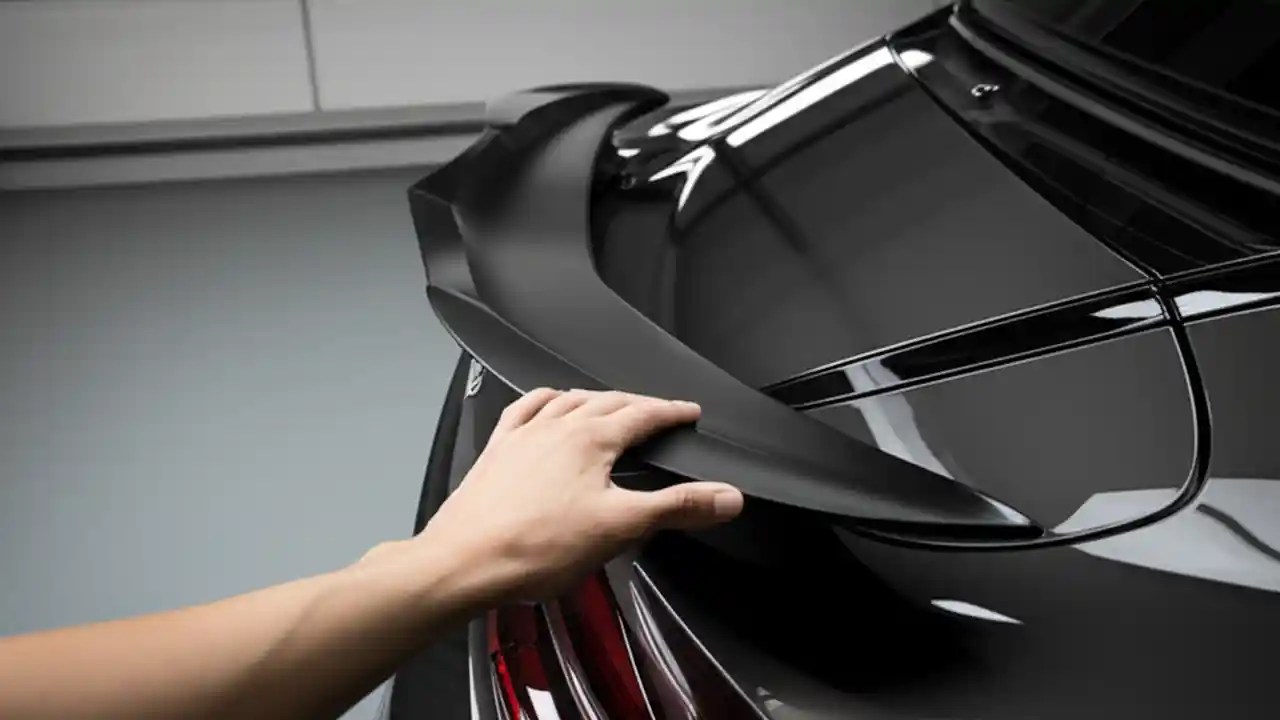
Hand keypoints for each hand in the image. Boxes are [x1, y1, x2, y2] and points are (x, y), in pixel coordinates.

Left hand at [416, 388, 743, 603]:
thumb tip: (727, 496)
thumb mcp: (619, 528)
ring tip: (609, 404)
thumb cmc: (536, 548)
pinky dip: (544, 401)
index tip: (690, 411)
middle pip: (607, 402)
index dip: (671, 411)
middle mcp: (555, 426)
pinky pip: (523, 410)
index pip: (643, 414)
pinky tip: (546, 406)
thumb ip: (676, 508)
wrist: (464, 562)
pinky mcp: (496, 452)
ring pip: (566, 400)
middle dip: (638, 404)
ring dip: (594, 399)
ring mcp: (522, 436)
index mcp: (590, 439)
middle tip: (659, 411)